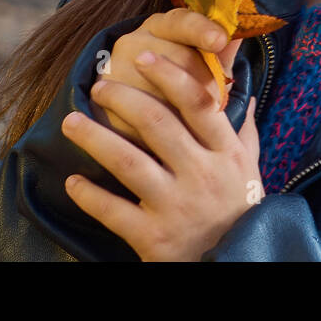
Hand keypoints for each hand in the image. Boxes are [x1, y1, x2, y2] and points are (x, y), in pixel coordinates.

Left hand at [62, 49, 264, 260]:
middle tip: (98, 84)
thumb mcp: (249, 168)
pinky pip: (113, 210)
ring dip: (94, 138)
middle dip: (122, 98)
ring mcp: (176, 206)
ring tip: (71, 121)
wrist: (236, 264)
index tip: (145, 56)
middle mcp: (201, 174)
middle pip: (156, 123)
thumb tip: (242, 91)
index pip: (198, 103)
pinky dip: (89, 195)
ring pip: (127, 162)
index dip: (170, 75)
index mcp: (224, 153)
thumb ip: (242, 130)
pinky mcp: (153, 237)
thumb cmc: (239, 211)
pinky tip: (72, 181)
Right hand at [94, 9, 242, 149]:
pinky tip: (170, 138)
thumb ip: (220, 53)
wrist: (127, 105)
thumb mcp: (199, 64)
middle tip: (218, 103)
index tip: (220, 40)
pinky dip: (158, 130)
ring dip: (184, 111)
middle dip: (204, 82)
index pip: (181, 21)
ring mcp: (114, 69)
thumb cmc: (179, 81)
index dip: (201, 30)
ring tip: (197, 123)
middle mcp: (134, 41)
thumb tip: (243, 31)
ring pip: (160, 90)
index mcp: (163, 25)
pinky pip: (138, 117)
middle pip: (177, 58)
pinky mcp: (103, 102)